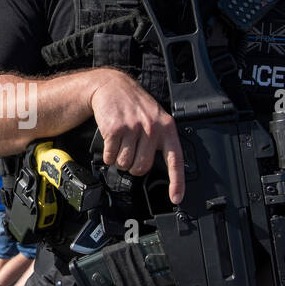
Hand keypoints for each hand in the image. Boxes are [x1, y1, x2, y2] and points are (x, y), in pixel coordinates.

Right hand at [89, 69, 184, 203]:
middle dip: (134, 166)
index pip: (175, 160)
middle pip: (142, 167)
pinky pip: (110, 157)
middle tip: (131, 152)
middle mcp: (152, 128)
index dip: (176, 182)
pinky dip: (108, 154)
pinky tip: (111, 140)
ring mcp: (133, 129)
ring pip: (125, 164)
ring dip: (119, 159)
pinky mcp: (115, 130)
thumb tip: (165, 167)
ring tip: (121, 143)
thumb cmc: (134, 105)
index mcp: (166, 128)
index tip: (176, 198)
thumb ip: (161, 139)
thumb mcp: (155, 118)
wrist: (112, 87)